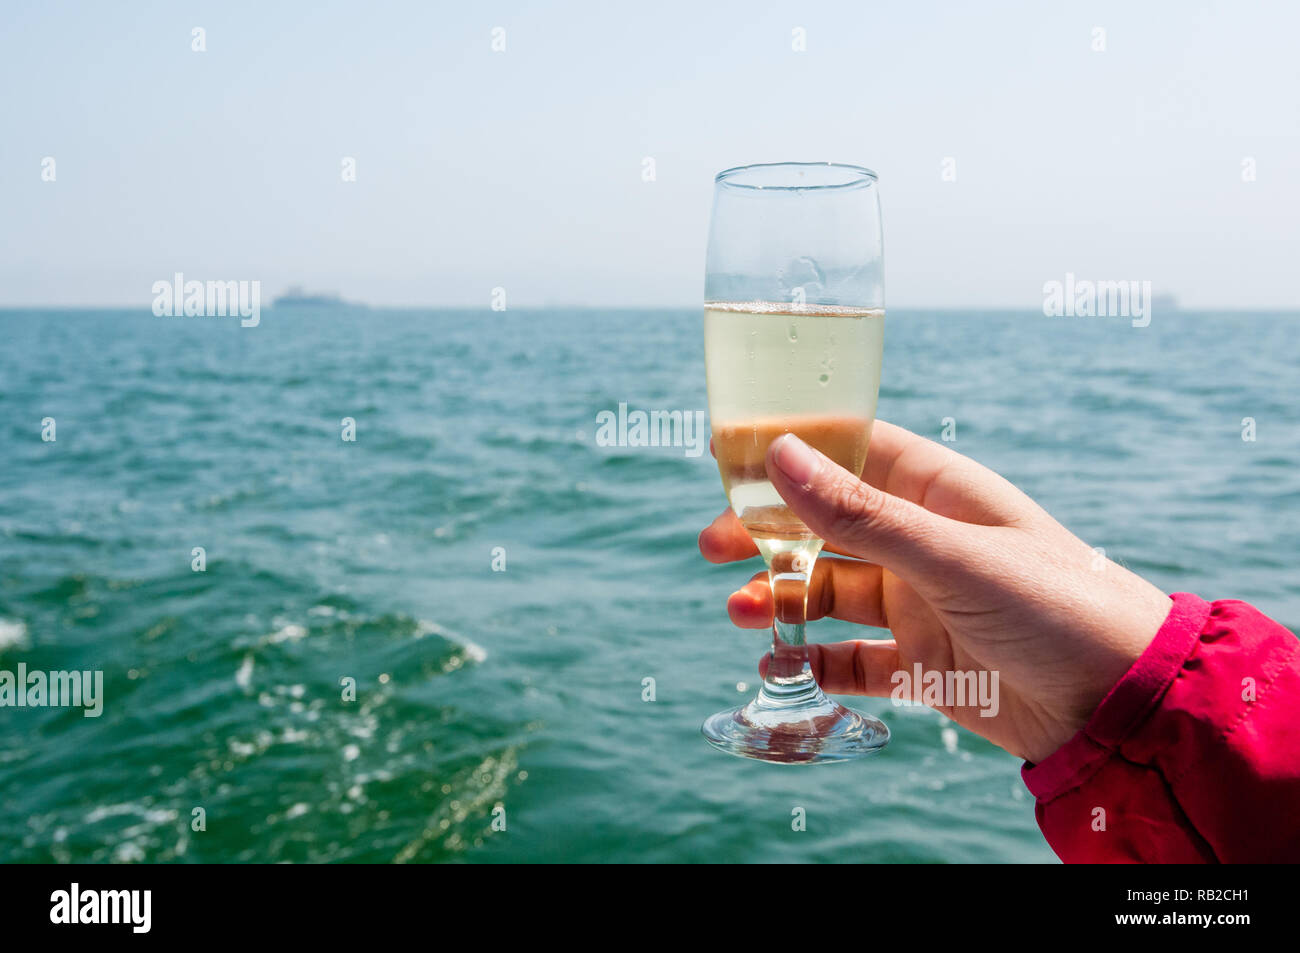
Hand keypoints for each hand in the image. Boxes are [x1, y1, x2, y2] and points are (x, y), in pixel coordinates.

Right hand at [698, 421, 1172, 763]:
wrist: (1121, 706)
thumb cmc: (1055, 604)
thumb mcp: (950, 556)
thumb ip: (860, 514)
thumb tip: (779, 454)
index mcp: (938, 493)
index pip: (852, 451)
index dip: (790, 448)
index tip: (726, 451)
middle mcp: (923, 542)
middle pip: (825, 525)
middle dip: (768, 533)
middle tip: (709, 544)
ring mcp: (920, 603)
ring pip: (829, 591)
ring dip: (780, 597)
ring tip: (742, 611)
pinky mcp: (922, 663)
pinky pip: (850, 658)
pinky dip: (812, 659)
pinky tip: (780, 662)